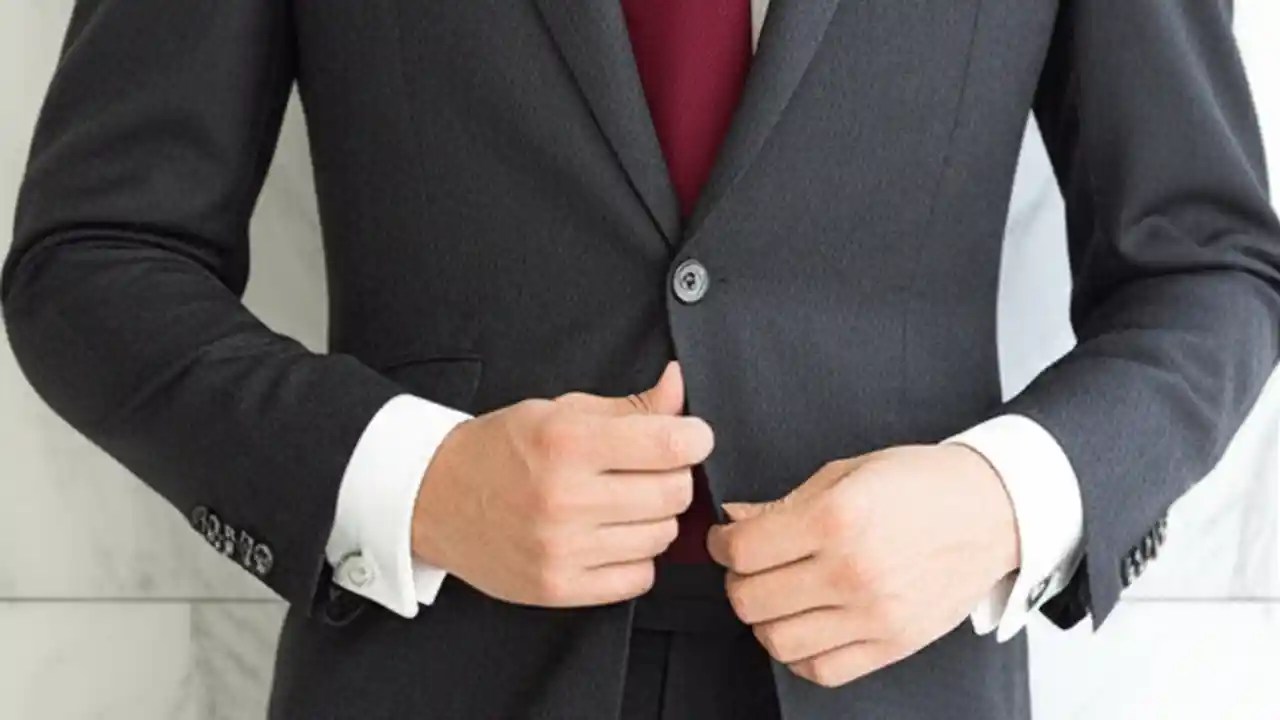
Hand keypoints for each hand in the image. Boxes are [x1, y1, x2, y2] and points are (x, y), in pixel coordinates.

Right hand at [412, 362, 713, 607]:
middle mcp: (564, 497)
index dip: (694, 438)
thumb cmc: (501, 449)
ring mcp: (560, 548)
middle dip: (674, 476)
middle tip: (650, 469)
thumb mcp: (560, 411)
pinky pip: (639, 577)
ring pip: (662, 536)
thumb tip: (680, 387)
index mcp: (566, 442)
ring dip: (655, 518)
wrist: (434, 498)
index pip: (669, 445)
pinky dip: (637, 557)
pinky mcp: (558, 587)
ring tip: (624, 503)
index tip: (690, 437)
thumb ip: (629, 406)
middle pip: (673, 493)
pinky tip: (612, 536)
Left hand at [707, 445, 1017, 687]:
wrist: (994, 511)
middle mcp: (852, 572)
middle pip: (751, 599)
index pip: (744, 551)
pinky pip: (821, 669)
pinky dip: (799, 652)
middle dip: (737, 580)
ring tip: (775, 596)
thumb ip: (785, 502)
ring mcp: (874, 615)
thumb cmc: (921, 484)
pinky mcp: (893, 644)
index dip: (721, 545)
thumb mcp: (848, 472)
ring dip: (763, 619)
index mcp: (837, 519)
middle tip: (748, 566)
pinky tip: (805, 624)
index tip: (726, 539)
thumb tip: (734, 520)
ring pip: (777, 641)